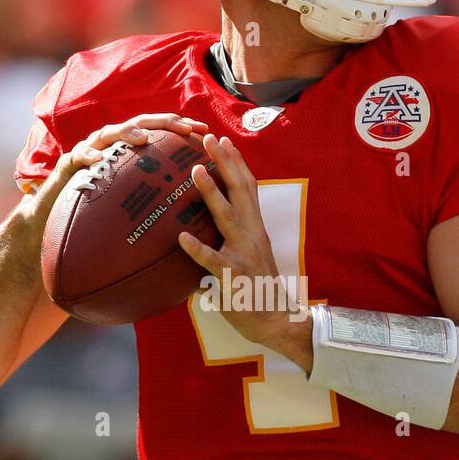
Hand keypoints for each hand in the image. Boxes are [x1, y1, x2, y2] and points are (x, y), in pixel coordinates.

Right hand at [21, 112, 210, 233]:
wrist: (59, 215)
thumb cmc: (101, 206)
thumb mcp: (132, 196)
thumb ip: (155, 189)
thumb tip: (193, 200)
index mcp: (129, 148)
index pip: (159, 131)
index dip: (180, 127)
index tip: (204, 130)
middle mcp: (111, 143)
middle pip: (139, 124)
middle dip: (162, 122)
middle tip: (183, 127)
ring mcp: (90, 149)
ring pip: (109, 133)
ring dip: (126, 133)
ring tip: (143, 138)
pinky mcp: (69, 163)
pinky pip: (78, 155)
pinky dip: (88, 154)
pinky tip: (98, 158)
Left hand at [177, 134, 313, 371]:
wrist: (276, 319)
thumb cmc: (258, 285)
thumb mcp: (253, 250)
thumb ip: (239, 230)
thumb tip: (218, 210)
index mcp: (256, 227)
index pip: (248, 187)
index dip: (236, 162)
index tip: (223, 139)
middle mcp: (252, 234)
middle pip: (240, 191)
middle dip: (225, 163)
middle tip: (209, 139)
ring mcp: (243, 254)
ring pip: (226, 217)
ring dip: (211, 193)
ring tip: (195, 171)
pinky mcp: (233, 276)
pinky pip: (213, 261)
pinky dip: (198, 249)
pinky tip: (182, 238)